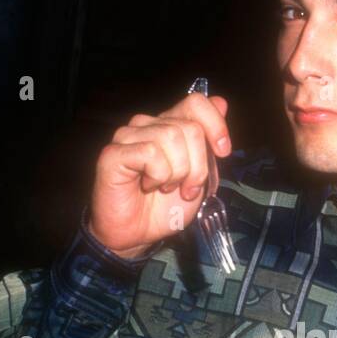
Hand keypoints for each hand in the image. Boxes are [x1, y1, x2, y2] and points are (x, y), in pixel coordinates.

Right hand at [85, 90, 231, 257]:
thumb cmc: (165, 208)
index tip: (222, 152)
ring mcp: (129, 135)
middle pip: (190, 127)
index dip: (215, 124)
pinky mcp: (114, 152)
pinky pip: (150, 152)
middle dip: (197, 165)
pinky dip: (157, 175)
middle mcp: (148, 124)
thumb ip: (208, 143)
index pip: (196, 102)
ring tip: (165, 188)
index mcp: (169, 125)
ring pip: (171, 137)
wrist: (137, 235)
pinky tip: (148, 186)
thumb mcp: (200, 177)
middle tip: (187, 188)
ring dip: (177, 173)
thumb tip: (220, 103)